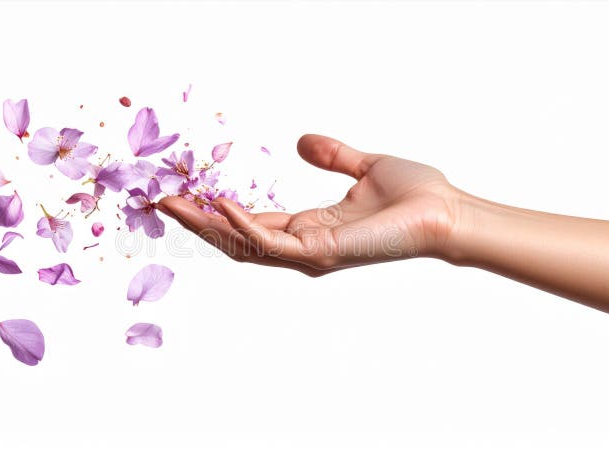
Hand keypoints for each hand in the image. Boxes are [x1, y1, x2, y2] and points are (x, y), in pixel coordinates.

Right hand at [157, 134, 464, 275]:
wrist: (447, 212)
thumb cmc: (415, 195)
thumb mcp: (363, 166)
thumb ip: (331, 156)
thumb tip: (301, 141)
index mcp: (310, 228)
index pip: (251, 224)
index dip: (217, 212)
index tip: (187, 193)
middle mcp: (304, 247)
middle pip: (237, 240)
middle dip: (198, 224)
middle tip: (162, 202)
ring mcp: (310, 253)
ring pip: (243, 246)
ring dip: (206, 226)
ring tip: (174, 204)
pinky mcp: (321, 252)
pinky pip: (269, 242)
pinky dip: (242, 224)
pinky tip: (221, 204)